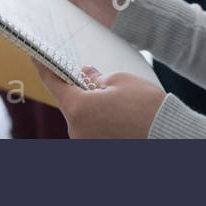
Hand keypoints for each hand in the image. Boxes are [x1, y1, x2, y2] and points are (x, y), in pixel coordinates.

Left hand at [33, 63, 166, 138]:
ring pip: (81, 118)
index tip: (35, 55)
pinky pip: (92, 130)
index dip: (43, 66)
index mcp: (78, 108)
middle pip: (69, 102)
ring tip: (116, 102)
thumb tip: (86, 75)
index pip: (52, 82)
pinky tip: (117, 116)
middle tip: (92, 78)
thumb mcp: (120, 81)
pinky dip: (99, 121)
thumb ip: (97, 77)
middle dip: (78, 89)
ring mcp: (86, 144)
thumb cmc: (147, 107)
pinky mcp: (97, 150)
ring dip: (91, 107)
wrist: (171, 135)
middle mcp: (76, 130)